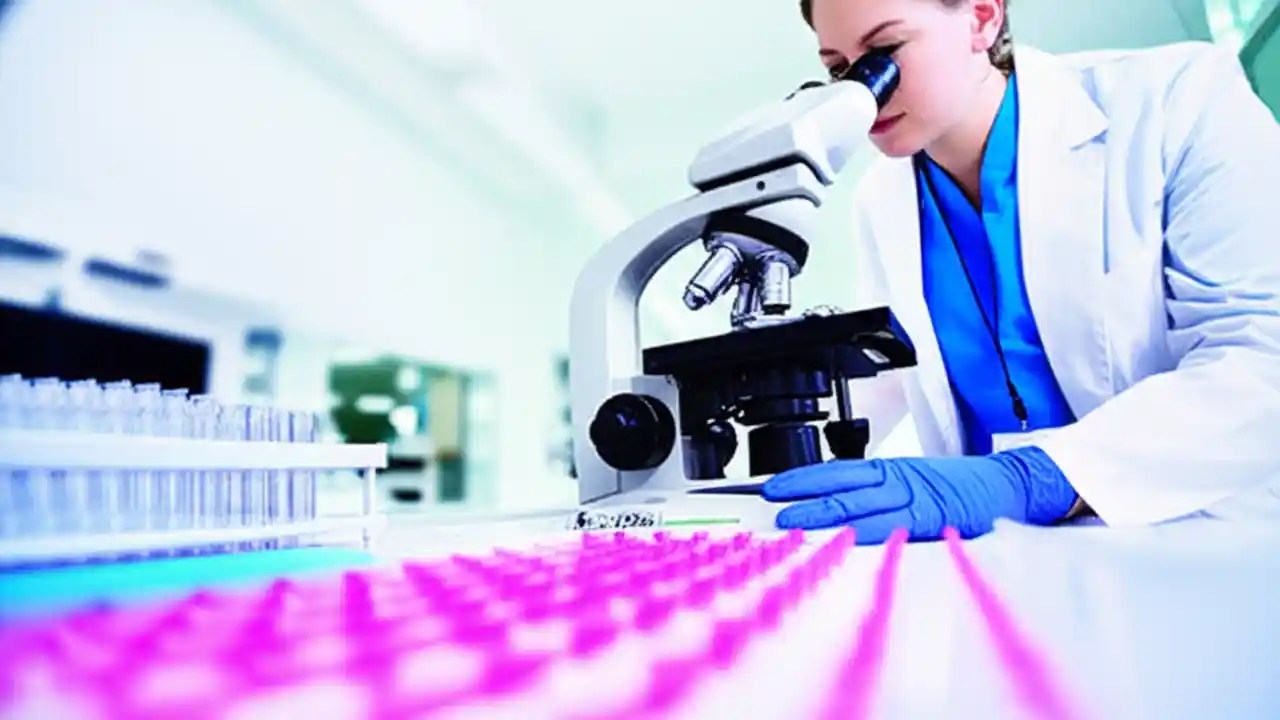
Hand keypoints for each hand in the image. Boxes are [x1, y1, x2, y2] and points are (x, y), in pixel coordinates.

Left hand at [760, 446, 1077, 543]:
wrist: (1007, 484)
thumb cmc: (960, 487)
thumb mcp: (913, 479)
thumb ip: (880, 494)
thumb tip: (839, 512)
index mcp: (890, 469)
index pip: (835, 471)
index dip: (802, 477)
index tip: (774, 484)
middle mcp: (895, 480)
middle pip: (838, 486)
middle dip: (801, 493)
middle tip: (770, 500)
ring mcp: (911, 499)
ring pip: (857, 505)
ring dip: (821, 513)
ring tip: (790, 520)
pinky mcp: (928, 520)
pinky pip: (889, 525)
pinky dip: (864, 531)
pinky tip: (840, 536)